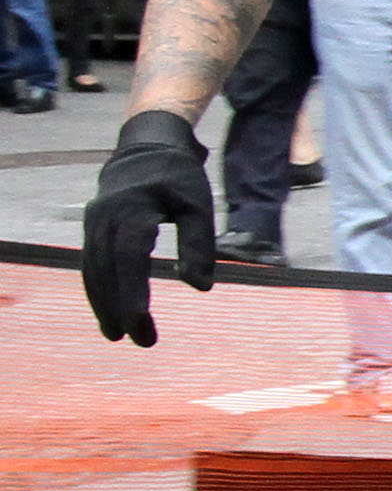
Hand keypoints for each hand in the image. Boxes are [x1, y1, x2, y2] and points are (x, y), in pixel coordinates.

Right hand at [83, 111, 214, 343]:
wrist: (145, 148)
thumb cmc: (178, 179)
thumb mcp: (198, 205)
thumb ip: (199, 244)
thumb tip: (200, 287)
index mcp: (133, 210)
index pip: (129, 258)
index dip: (132, 293)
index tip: (140, 323)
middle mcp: (105, 218)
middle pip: (108, 270)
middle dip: (120, 308)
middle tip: (141, 342)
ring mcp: (94, 224)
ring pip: (94, 271)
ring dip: (104, 305)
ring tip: (119, 337)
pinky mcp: (93, 230)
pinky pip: (91, 265)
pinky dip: (98, 291)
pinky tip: (109, 315)